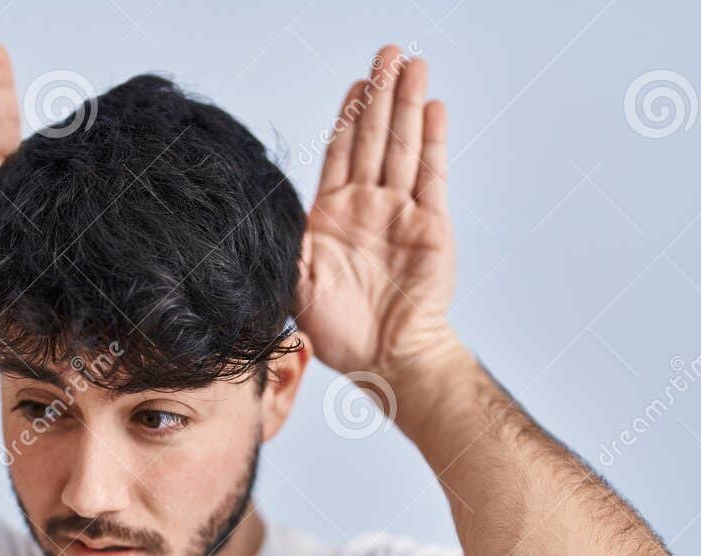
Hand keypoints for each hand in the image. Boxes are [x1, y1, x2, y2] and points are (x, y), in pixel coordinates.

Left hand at [296, 46, 459, 380]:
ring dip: (407, 105)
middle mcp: (368, 208)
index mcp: (333, 218)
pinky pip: (432, 174)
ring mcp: (401, 213)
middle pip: (374, 137)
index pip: (341, 152)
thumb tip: (267, 209)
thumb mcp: (295, 284)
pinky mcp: (430, 225)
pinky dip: (433, 140)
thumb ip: (288, 243)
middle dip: (381, 94)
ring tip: (412, 65)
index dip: (349, 115)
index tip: (355, 82)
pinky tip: (433, 108)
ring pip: (403, 146)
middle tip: (388, 52)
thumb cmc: (339, 331)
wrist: (386, 358)